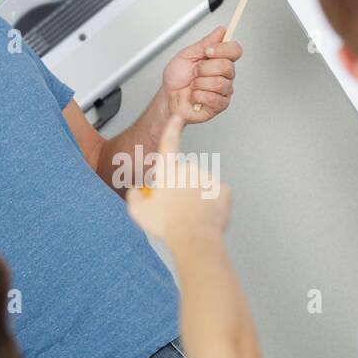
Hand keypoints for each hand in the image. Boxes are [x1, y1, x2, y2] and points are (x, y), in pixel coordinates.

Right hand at [127, 114, 231, 245]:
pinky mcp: (223, 190)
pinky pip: (216, 196)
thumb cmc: (168, 225)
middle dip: (181, 188)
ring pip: (201, 186)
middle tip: (176, 209)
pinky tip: (204, 215)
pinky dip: (212, 204)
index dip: (172, 129)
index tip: (177, 118)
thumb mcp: (138, 212)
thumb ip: (134, 197)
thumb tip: (137, 192)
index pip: (169, 143)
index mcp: (169, 171)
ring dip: (196, 198)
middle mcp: (189, 170)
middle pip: (184, 176)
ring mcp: (208, 178)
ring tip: (190, 216)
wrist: (194, 239)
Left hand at [161, 26, 240, 123]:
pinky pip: (213, 98)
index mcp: (219, 59)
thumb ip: (205, 42)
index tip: (208, 51)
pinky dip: (198, 96)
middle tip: (194, 72)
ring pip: (219, 83)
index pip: (235, 50)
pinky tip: (196, 96)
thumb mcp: (187, 54)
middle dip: (203, 69)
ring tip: (194, 85)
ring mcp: (224, 90)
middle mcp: (224, 74)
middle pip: (226, 66)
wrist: (168, 97)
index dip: (223, 49)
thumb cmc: (176, 77)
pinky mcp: (220, 104)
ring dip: (199, 83)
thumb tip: (221, 30)